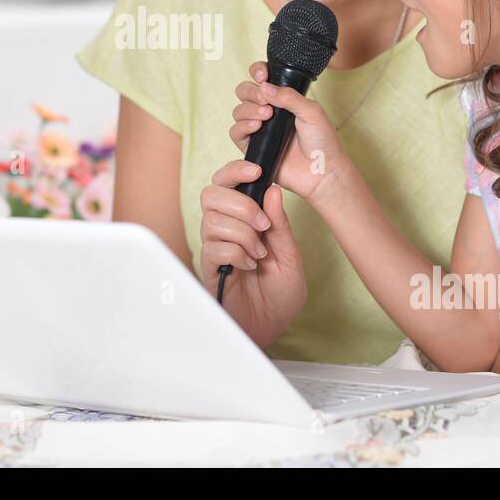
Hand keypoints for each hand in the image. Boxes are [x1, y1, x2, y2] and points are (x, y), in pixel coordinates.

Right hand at [200, 162, 305, 347]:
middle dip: (241, 204)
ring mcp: (215, 249)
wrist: (271, 329)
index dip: (236, 171)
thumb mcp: (290, 255)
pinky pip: (214, 248)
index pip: (227, 183)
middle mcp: (225, 230)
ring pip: (212, 219)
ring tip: (259, 254)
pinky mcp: (209, 269)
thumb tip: (273, 190)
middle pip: (211, 194)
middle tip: (263, 224)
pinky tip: (249, 267)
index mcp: (243, 220)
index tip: (257, 171)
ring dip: (242, 233)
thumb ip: (280, 224)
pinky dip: (237, 253)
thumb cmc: (279, 295)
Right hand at [228, 60, 348, 204]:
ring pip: (238, 111)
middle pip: (244, 92)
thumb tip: (264, 86)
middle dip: (250, 91)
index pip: (262, 78)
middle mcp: (268, 111)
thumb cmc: (323, 142)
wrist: (322, 172)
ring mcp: (259, 129)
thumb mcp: (311, 111)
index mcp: (283, 99)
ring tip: (266, 115)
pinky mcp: (252, 148)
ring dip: (248, 109)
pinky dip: (242, 127)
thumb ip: (289, 96)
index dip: (257, 72)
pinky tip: (256, 127)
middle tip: (264, 99)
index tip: (262, 75)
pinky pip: (235, 132)